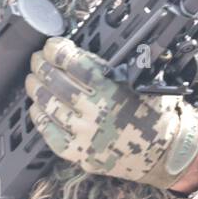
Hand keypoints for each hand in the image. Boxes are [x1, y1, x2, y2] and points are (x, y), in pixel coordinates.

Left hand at [26, 37, 197, 190]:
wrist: (165, 153)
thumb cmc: (156, 114)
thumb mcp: (144, 82)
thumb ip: (118, 66)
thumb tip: (86, 50)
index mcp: (111, 89)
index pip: (73, 62)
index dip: (57, 50)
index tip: (51, 45)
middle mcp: (95, 111)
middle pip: (56, 82)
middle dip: (41, 66)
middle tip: (37, 59)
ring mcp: (84, 134)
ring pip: (49, 106)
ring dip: (36, 89)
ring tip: (33, 79)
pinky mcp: (79, 153)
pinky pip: (50, 133)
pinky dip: (40, 117)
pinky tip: (38, 107)